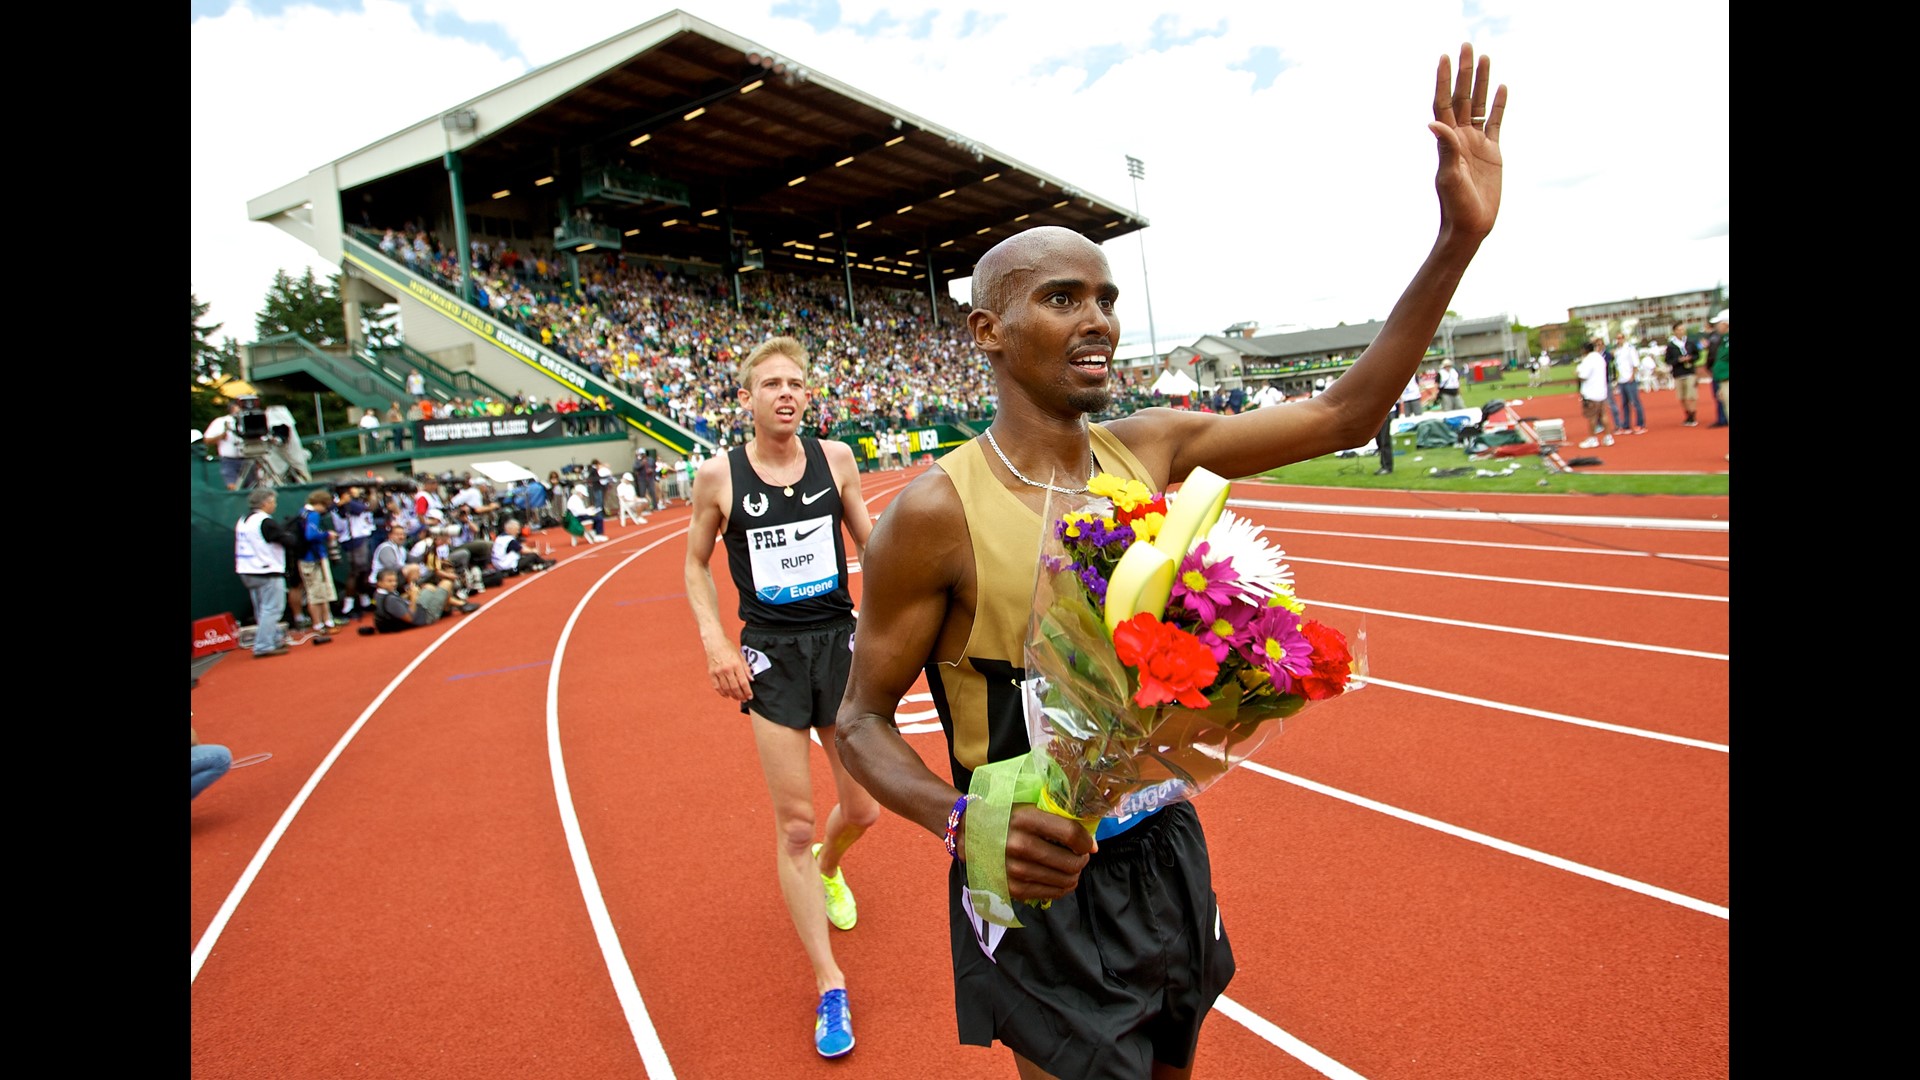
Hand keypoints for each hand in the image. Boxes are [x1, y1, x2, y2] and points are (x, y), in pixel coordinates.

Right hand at [706, 647, 753, 701]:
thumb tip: (751, 680)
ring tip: (737, 698)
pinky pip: (717, 686)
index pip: (743, 682)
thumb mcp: (740, 656)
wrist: (714, 642)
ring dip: (732, 695)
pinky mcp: (711, 673)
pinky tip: (727, 695)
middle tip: (744, 699)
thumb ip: (746, 668)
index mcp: (736, 664)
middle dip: (741, 695)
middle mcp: (727, 669)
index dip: (747, 691)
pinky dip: (722, 693)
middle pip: (735, 687)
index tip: (750, 696)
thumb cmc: (729, 648)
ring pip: (726, 688)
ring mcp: (718, 671)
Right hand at [1003, 805, 1096, 901]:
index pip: (1070, 834)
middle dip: (1081, 860)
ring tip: (1070, 867)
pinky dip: (1062, 887)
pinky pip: (1051, 893)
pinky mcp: (1013, 889)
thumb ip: (1057, 820)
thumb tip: (1090, 843)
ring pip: (1064, 880)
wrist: (969, 834)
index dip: (1086, 841)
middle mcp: (1019, 845)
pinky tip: (1060, 879)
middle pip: (1070, 861)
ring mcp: (1015, 870)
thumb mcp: (1028, 809)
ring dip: (1074, 875)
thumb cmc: (1006, 818)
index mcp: (1025, 819)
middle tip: (1079, 856)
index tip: (1089, 845)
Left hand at [1429, 43, 1506, 243]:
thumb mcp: (1449, 176)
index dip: (1444, 80)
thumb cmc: (1455, 205)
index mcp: (1447, 140)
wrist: (1470, 225)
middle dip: (1464, 72)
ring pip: (1478, 104)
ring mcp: (1477, 143)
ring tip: (1485, 57)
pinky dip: (1498, 105)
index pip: (1444, 103)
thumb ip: (1446, 148)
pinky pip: (1495, 122)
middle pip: (1462, 97)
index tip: (1445, 57)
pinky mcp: (1493, 152)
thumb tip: (1433, 123)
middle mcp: (1460, 137)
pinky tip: (1501, 87)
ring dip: (1481, 81)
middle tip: (1467, 45)